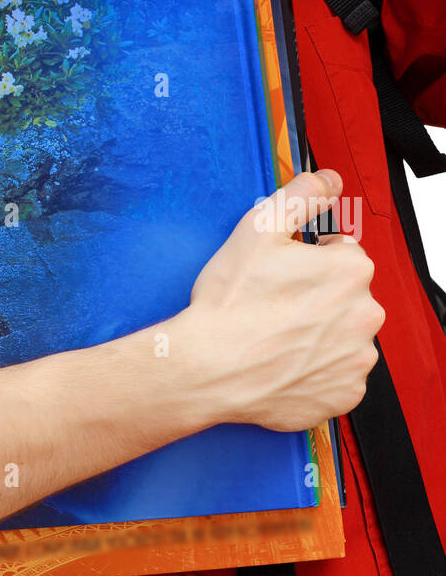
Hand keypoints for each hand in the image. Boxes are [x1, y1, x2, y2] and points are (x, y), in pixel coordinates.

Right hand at [187, 168, 385, 431]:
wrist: (209, 367)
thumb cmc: (231, 301)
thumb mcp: (259, 227)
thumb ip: (302, 195)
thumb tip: (329, 179)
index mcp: (351, 271)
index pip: (341, 251)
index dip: (307, 257)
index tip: (281, 270)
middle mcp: (366, 316)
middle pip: (345, 293)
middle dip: (317, 293)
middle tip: (273, 301)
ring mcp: (357, 360)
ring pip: (342, 333)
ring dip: (319, 331)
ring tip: (276, 333)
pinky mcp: (344, 395)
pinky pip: (337, 373)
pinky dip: (316, 368)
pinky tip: (284, 361)